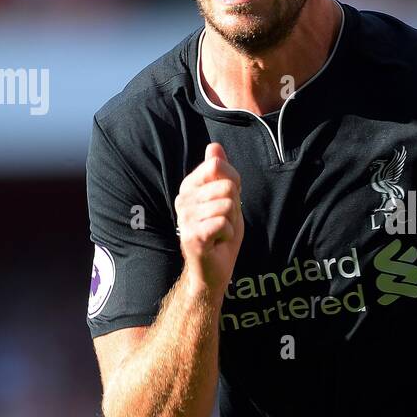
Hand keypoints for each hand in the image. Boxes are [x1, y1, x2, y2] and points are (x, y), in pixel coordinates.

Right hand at [175, 142, 244, 298]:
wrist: (214, 269)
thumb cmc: (221, 233)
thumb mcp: (227, 198)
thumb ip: (221, 172)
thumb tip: (214, 146)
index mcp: (189, 186)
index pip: (218, 166)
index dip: (233, 185)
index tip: (225, 202)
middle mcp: (183, 199)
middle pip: (227, 187)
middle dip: (234, 208)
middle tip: (222, 222)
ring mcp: (186, 217)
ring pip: (228, 206)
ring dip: (231, 223)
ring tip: (219, 232)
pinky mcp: (192, 236)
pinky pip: (224, 224)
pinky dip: (228, 235)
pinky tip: (217, 242)